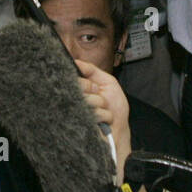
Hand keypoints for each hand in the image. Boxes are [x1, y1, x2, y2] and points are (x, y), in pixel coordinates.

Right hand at [74, 58, 131, 182]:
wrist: (119, 130)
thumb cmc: (114, 108)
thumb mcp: (107, 82)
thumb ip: (91, 70)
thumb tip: (76, 61)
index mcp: (77, 90)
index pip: (74, 77)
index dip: (88, 83)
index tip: (96, 88)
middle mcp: (73, 100)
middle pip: (80, 86)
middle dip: (96, 93)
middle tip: (102, 101)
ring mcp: (75, 114)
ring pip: (88, 100)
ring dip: (102, 106)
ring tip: (104, 112)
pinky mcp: (79, 125)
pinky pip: (93, 114)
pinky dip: (104, 116)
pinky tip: (104, 122)